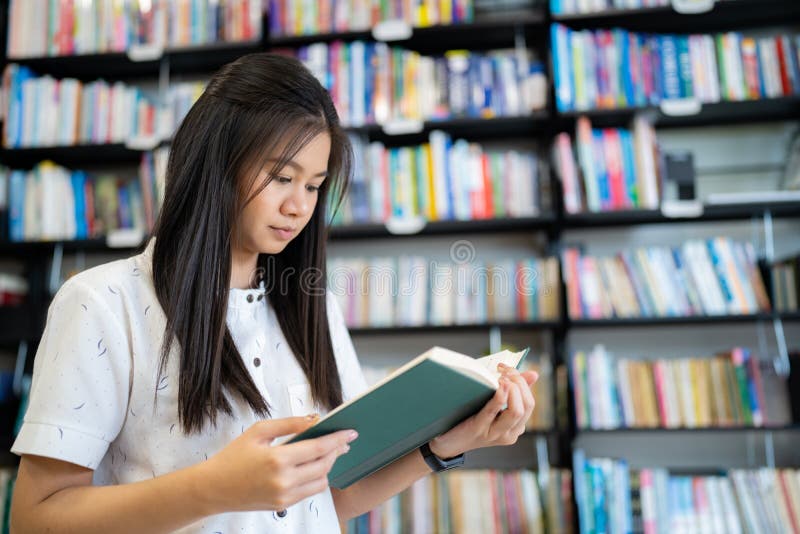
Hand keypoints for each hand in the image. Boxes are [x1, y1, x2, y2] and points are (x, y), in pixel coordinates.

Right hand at [196, 416, 357, 513]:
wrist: (214, 488)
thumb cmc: (233, 457)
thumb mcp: (258, 432)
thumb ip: (288, 424)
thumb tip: (313, 420)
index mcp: (277, 459)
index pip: (318, 448)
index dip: (337, 439)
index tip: (350, 432)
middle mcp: (284, 480)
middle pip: (324, 464)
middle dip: (336, 451)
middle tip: (343, 440)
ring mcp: (284, 496)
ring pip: (321, 480)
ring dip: (328, 465)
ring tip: (329, 452)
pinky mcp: (283, 505)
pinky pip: (310, 491)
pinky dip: (317, 478)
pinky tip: (315, 467)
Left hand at [428, 364, 537, 458]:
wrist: (448, 441)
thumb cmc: (470, 419)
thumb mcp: (494, 405)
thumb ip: (512, 390)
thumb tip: (534, 374)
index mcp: (516, 427)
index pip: (530, 402)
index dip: (523, 382)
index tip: (508, 368)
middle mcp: (510, 433)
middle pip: (527, 405)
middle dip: (519, 382)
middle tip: (505, 370)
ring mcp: (495, 434)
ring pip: (516, 411)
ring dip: (512, 389)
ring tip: (502, 377)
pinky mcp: (479, 430)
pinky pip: (493, 412)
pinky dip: (499, 397)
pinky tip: (499, 385)